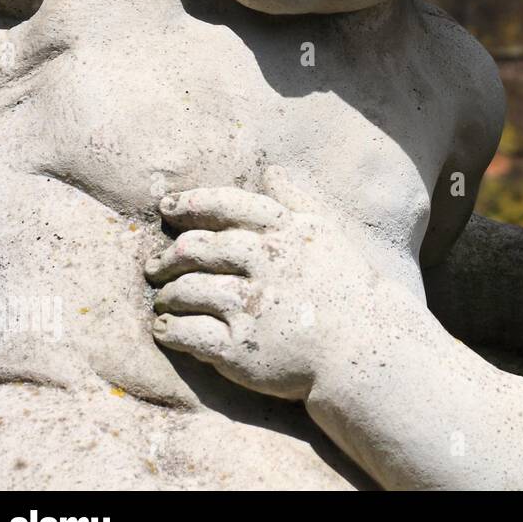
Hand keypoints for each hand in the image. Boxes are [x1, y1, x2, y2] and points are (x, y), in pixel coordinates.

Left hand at [147, 166, 378, 400]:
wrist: (365, 348)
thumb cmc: (347, 288)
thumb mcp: (328, 235)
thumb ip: (297, 202)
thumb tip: (271, 172)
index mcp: (286, 233)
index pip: (228, 206)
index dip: (191, 203)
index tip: (167, 207)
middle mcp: (268, 265)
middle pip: (199, 248)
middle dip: (170, 256)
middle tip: (156, 265)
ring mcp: (253, 307)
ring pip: (189, 289)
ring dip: (168, 293)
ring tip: (166, 299)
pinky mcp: (241, 348)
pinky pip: (189, 333)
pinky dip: (171, 329)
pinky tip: (166, 328)